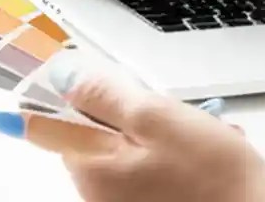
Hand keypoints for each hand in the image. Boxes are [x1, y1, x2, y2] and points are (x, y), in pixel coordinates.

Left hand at [0, 51, 264, 201]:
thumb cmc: (212, 175)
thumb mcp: (156, 117)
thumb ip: (103, 95)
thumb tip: (59, 74)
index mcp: (91, 169)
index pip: (51, 119)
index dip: (69, 90)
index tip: (90, 81)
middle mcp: (96, 195)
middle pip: (94, 132)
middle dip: (130, 114)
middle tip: (172, 114)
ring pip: (124, 149)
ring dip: (155, 135)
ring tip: (197, 137)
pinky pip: (144, 170)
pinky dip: (168, 157)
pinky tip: (199, 156)